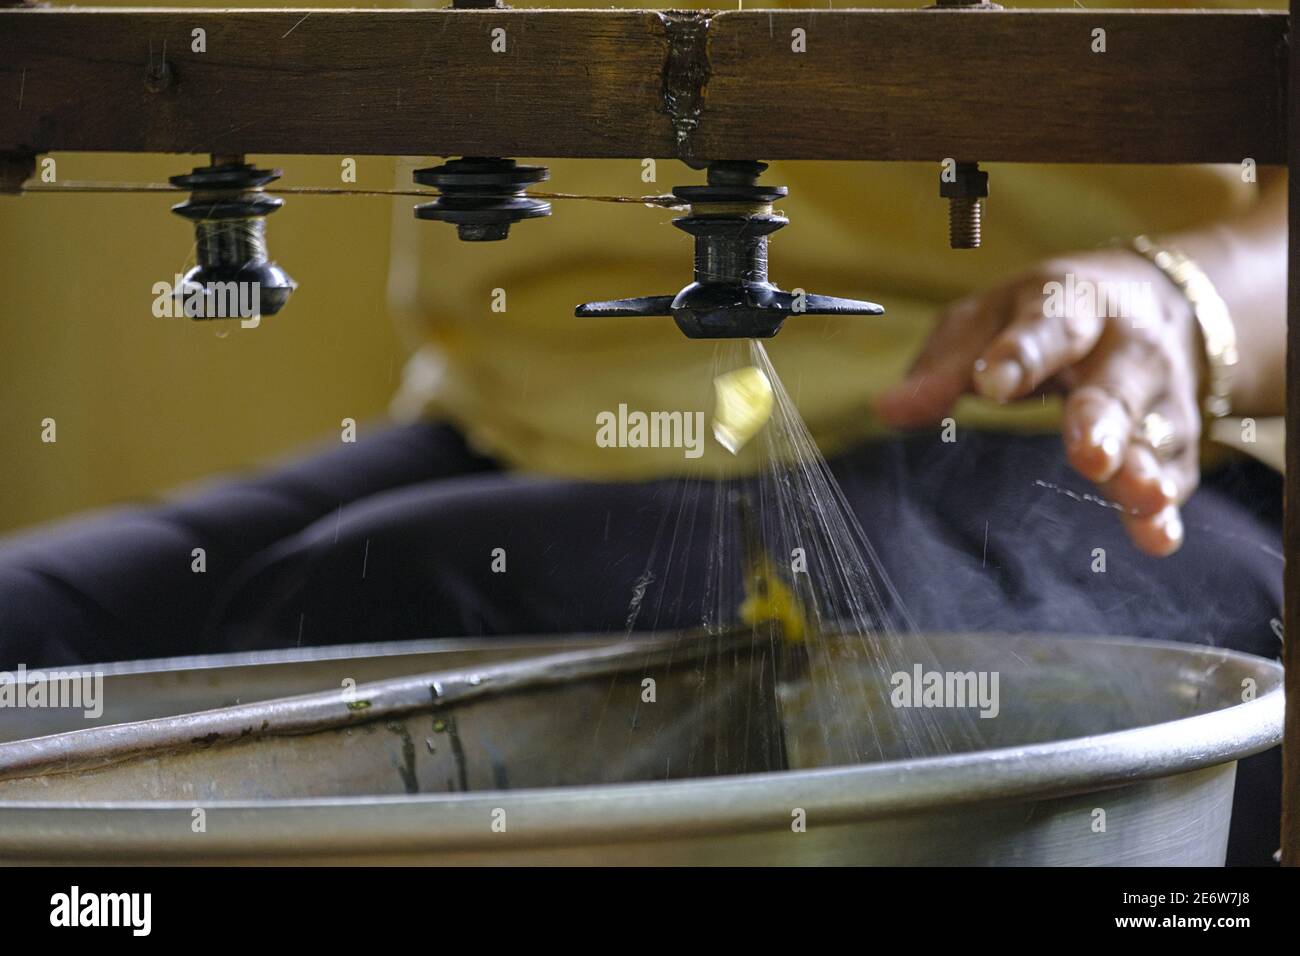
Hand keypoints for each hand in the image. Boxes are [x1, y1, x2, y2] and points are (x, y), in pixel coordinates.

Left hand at [875, 249, 1202, 556]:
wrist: (1153, 295)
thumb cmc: (1042, 315)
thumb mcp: (988, 320)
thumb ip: (944, 367)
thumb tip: (887, 409)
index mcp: (1068, 306)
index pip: (1046, 327)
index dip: (1020, 354)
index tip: (993, 384)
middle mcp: (1124, 347)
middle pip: (1114, 385)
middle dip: (1103, 422)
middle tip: (1091, 456)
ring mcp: (1157, 393)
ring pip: (1153, 432)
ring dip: (1144, 471)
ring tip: (1143, 499)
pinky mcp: (1176, 435)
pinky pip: (1175, 470)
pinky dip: (1165, 507)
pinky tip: (1158, 536)